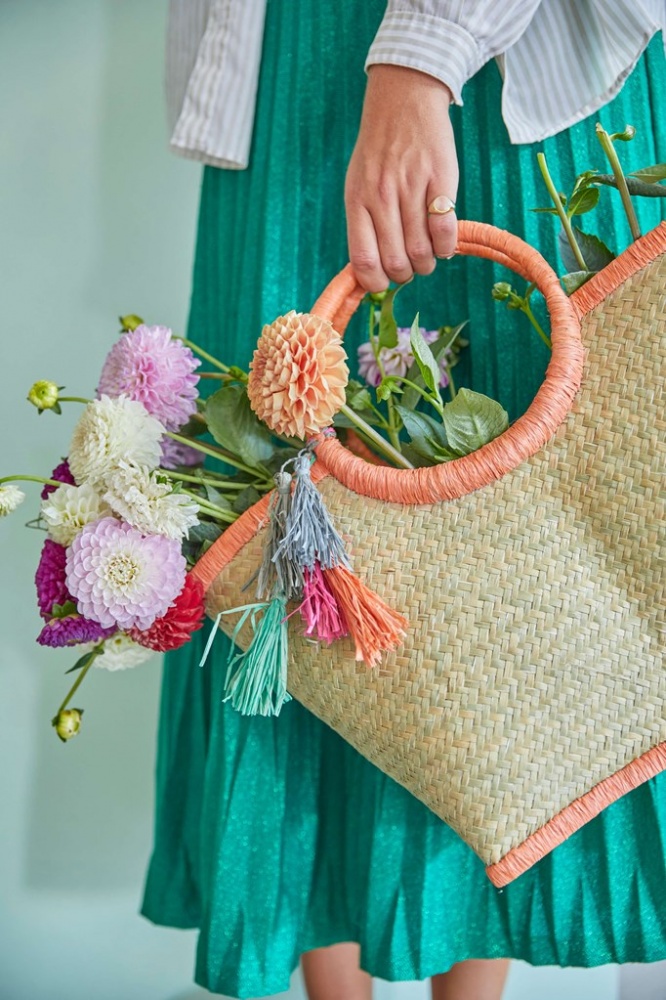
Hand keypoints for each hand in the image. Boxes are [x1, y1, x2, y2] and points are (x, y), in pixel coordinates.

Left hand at [345, 64, 457, 291]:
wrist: (404, 100)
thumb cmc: (380, 149)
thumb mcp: (359, 184)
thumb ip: (363, 223)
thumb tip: (371, 269)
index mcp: (357, 201)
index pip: (363, 260)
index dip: (376, 283)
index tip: (385, 283)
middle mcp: (382, 197)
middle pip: (396, 262)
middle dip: (406, 274)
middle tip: (412, 266)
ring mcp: (411, 188)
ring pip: (421, 251)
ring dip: (428, 263)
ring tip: (429, 254)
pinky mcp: (440, 179)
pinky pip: (444, 230)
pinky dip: (447, 246)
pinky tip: (445, 242)